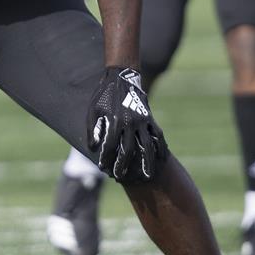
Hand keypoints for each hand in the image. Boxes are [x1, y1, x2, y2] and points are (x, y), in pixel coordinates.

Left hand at [87, 66, 166, 183]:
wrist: (122, 77)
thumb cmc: (104, 95)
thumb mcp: (93, 110)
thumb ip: (92, 129)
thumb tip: (93, 147)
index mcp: (115, 121)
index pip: (111, 145)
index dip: (106, 158)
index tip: (103, 167)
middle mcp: (130, 122)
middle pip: (129, 149)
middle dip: (124, 165)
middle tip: (121, 177)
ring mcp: (142, 121)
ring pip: (148, 145)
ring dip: (148, 162)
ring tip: (148, 177)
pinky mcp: (150, 118)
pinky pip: (157, 135)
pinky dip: (160, 148)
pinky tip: (161, 159)